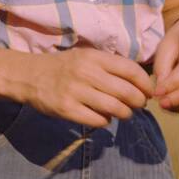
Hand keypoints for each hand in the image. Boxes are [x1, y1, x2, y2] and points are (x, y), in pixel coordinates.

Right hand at [19, 48, 154, 126]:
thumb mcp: (85, 57)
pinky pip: (98, 121)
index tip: (148, 92)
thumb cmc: (63, 67)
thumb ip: (110, 67)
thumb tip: (140, 84)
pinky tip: (102, 117)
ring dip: (125, 114)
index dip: (145, 84)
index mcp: (93, 57)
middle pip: (127, 92)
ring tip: (123, 113)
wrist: (29, 76)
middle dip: (138, 102)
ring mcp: (75, 91)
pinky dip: (106, 121)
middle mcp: (85, 72)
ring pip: (116, 109)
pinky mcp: (67, 109)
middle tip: (138, 105)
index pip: (131, 70)